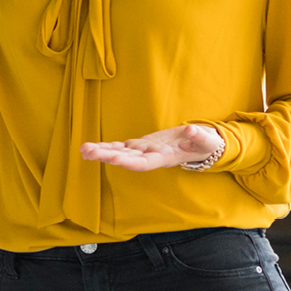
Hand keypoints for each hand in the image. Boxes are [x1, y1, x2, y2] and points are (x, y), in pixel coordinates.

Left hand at [81, 123, 220, 172]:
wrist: (203, 146)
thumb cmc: (206, 145)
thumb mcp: (207, 141)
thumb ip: (199, 136)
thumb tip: (190, 128)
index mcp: (165, 158)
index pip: (144, 162)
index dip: (128, 161)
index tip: (113, 158)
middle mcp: (151, 157)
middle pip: (126, 158)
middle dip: (107, 155)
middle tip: (86, 151)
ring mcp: (146, 151)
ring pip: (121, 152)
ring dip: (103, 151)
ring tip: (83, 149)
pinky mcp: (144, 144)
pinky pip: (123, 146)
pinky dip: (109, 145)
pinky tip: (94, 146)